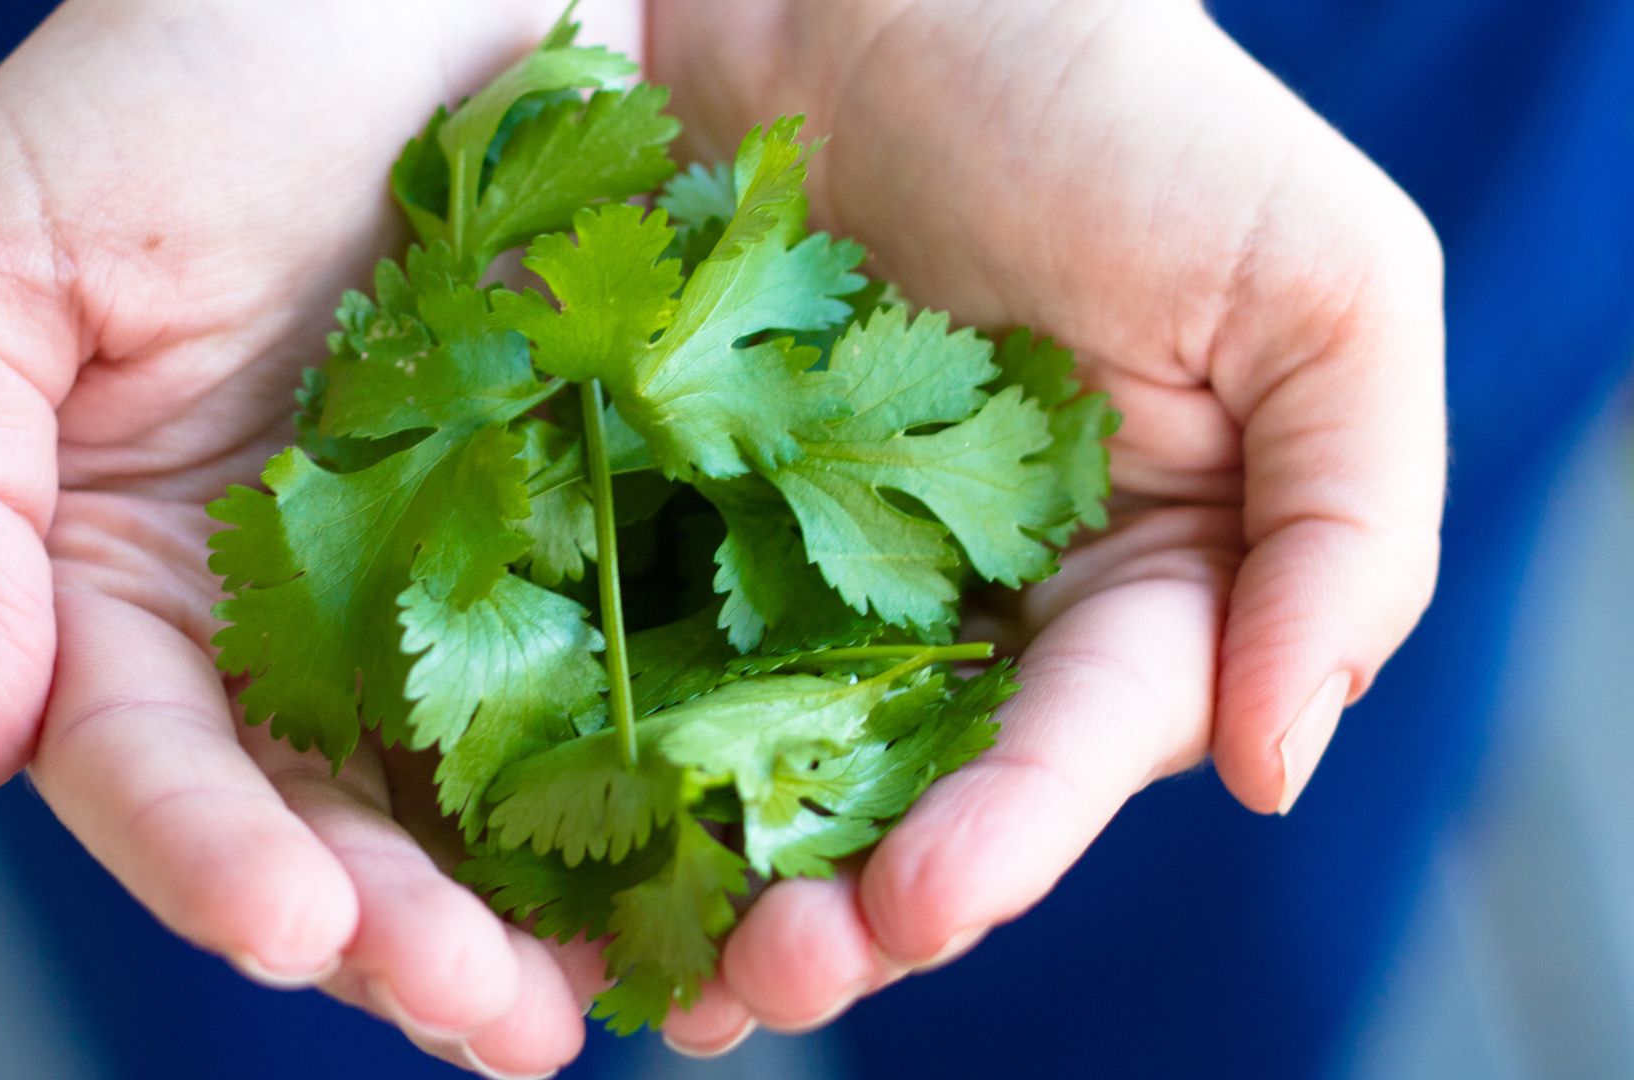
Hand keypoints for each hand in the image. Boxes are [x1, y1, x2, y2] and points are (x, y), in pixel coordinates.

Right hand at [0, 2, 644, 1073]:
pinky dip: (637, 790)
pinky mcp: (586, 542)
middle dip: (396, 935)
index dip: (210, 857)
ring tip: (591, 1003)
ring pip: (471, 797)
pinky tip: (692, 865)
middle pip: (323, 820)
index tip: (293, 923)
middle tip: (498, 1022)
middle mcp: (283, 612)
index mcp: (127, 574)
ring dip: (525, 914)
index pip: (152, 763)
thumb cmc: (191, 67)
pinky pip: (609, 690)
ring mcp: (441, 588)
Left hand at [646, 0, 1444, 1050]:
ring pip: (762, 763)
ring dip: (715, 879)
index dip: (1010, 832)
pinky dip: (596, 752)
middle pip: (909, 794)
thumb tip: (1283, 759)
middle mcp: (963, 598)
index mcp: (1126, 573)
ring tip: (660, 974)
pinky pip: (623, 653)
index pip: (1079, 740)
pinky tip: (548, 834)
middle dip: (848, 905)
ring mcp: (798, 564)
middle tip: (769, 981)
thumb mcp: (1321, 292)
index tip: (927, 900)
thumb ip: (1349, 527)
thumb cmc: (1117, 105)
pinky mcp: (659, 512)